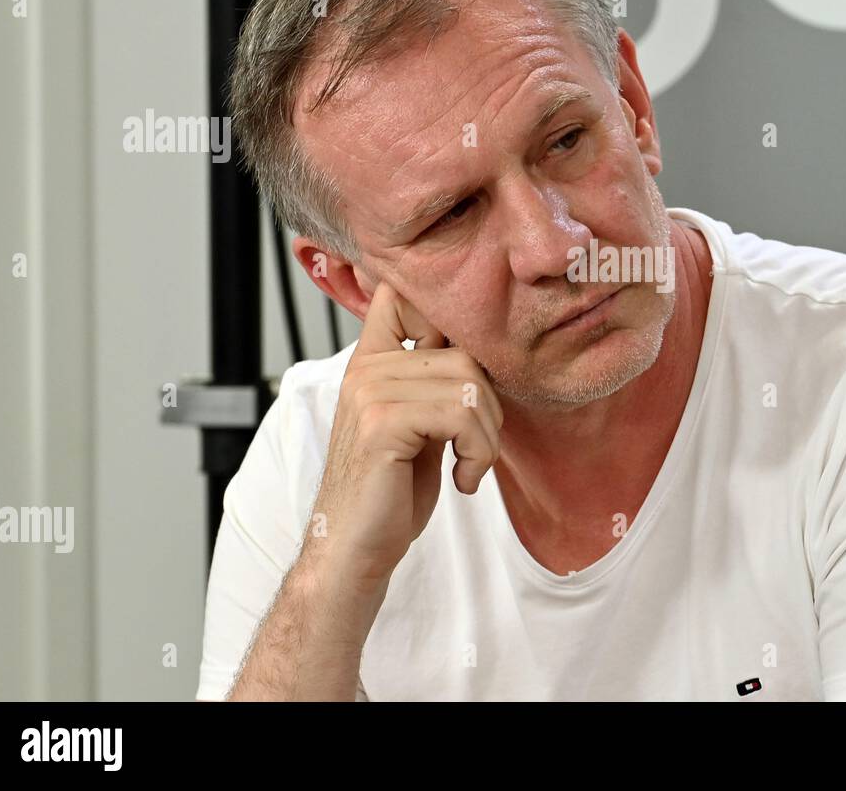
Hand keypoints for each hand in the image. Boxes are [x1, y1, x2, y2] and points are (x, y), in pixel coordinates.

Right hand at [308, 280, 503, 587]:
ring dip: (487, 437)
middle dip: (491, 408)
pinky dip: (478, 454)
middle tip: (477, 450)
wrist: (354, 550)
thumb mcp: (420, 424)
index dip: (447, 318)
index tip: (465, 377)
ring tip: (469, 467)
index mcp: (374, 362)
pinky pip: (462, 415)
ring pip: (470, 385)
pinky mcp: (382, 422)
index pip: (404, 296)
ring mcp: (371, 391)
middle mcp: (368, 368)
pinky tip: (462, 481)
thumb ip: (439, 381)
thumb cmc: (392, 492)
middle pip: (465, 352)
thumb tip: (489, 349)